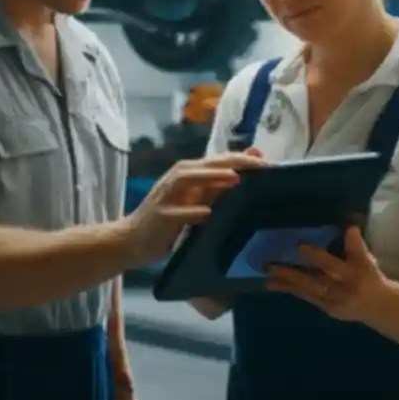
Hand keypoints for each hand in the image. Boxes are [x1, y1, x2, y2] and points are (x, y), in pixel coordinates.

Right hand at [124, 152, 264, 266]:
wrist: (131, 240)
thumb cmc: (168, 220)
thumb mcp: (195, 200)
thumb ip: (220, 183)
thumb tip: (251, 160)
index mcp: (187, 174)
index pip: (217, 160)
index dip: (242, 159)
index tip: (268, 164)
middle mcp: (176, 180)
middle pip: (204, 164)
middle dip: (232, 162)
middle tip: (260, 166)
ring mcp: (166, 198)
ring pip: (187, 180)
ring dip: (211, 177)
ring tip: (234, 178)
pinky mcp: (159, 217)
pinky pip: (175, 213)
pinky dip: (190, 212)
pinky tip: (206, 213)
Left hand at [266, 225, 388, 325]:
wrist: (378, 307)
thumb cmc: (369, 276)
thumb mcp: (367, 261)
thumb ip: (356, 247)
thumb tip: (350, 228)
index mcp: (355, 275)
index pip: (335, 264)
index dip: (318, 255)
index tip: (300, 245)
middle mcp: (343, 290)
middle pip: (315, 282)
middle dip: (293, 273)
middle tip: (272, 265)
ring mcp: (333, 302)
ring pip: (307, 291)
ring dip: (286, 283)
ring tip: (268, 275)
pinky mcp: (327, 309)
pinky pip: (307, 298)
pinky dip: (291, 290)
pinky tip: (275, 284)